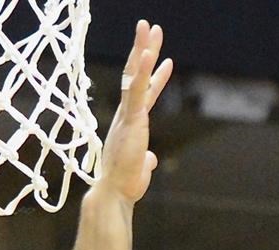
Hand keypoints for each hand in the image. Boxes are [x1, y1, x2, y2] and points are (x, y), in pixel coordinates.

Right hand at [91, 21, 173, 206]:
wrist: (114, 194)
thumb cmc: (124, 185)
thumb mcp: (140, 169)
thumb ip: (145, 161)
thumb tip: (151, 161)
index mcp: (129, 124)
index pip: (144, 95)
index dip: (154, 77)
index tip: (164, 60)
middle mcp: (126, 115)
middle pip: (136, 76)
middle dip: (144, 50)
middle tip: (150, 28)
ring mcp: (127, 115)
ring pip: (135, 76)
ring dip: (143, 50)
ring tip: (149, 27)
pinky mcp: (131, 119)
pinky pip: (137, 91)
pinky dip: (144, 72)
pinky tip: (149, 54)